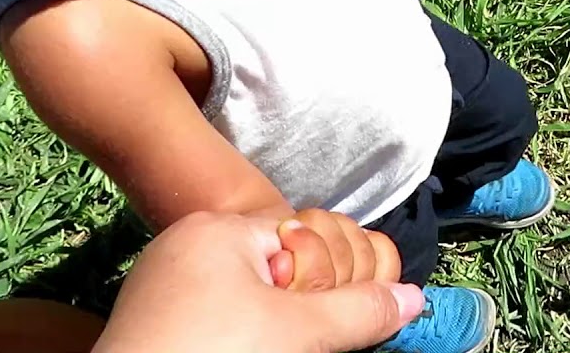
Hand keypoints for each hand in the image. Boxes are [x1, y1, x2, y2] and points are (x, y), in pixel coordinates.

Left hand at [92, 211, 423, 352]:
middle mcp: (188, 245)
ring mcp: (166, 287)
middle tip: (290, 340)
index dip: (327, 280)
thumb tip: (413, 298)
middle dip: (302, 303)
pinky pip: (221, 315)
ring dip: (278, 326)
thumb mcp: (298, 334)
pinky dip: (244, 336)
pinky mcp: (156, 324)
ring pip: (253, 296)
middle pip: (281, 265)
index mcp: (219, 229)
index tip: (320, 320)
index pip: (305, 237)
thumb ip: (360, 311)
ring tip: (271, 349)